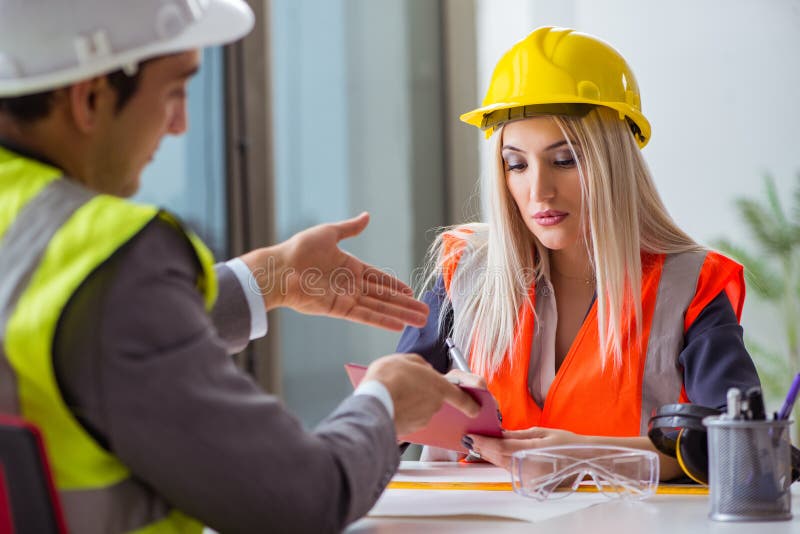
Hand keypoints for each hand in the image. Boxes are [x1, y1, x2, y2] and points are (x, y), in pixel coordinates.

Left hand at [240, 212, 427, 330]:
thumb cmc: (299, 249)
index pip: (379, 278)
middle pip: (384, 296)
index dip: (395, 285)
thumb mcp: (329, 233)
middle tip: (425, 311)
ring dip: (400, 315)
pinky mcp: (338, 309)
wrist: (278, 268)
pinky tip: (398, 326)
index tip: (411, 291)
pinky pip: (365, 316)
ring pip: (380, 308)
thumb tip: (367, 216)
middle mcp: (350, 285)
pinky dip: (382, 321)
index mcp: (350, 267)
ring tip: (420, 320)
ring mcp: (346, 298)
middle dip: (405, 304)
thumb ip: (350, 228)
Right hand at [364, 353, 480, 435]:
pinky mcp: (410, 429)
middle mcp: (435, 405)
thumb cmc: (388, 379)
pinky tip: (392, 403)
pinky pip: (410, 418)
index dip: (471, 403)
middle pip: (436, 399)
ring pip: (422, 409)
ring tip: (396, 392)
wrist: (372, 403)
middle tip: (409, 384)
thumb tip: (423, 370)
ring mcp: (422, 418)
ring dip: (413, 402)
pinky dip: (404, 412)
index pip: (463, 397)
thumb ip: (420, 365)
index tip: (478, 408)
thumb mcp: (405, 359)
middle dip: (426, 393)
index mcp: (439, 386)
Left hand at [467, 427, 583, 468]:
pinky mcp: (532, 484)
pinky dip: (502, 462)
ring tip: (479, 445)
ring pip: (503, 465)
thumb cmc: (566, 443)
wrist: (585, 459)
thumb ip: (516, 435)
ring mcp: (530, 478)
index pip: (499, 448)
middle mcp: (528, 468)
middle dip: (483, 448)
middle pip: (498, 458)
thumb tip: (498, 433)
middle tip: (470, 439)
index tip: (470, 436)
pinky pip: (512, 471)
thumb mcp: (541, 433)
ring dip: (490, 455)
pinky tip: (496, 455)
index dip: (483, 442)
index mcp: (531, 452)